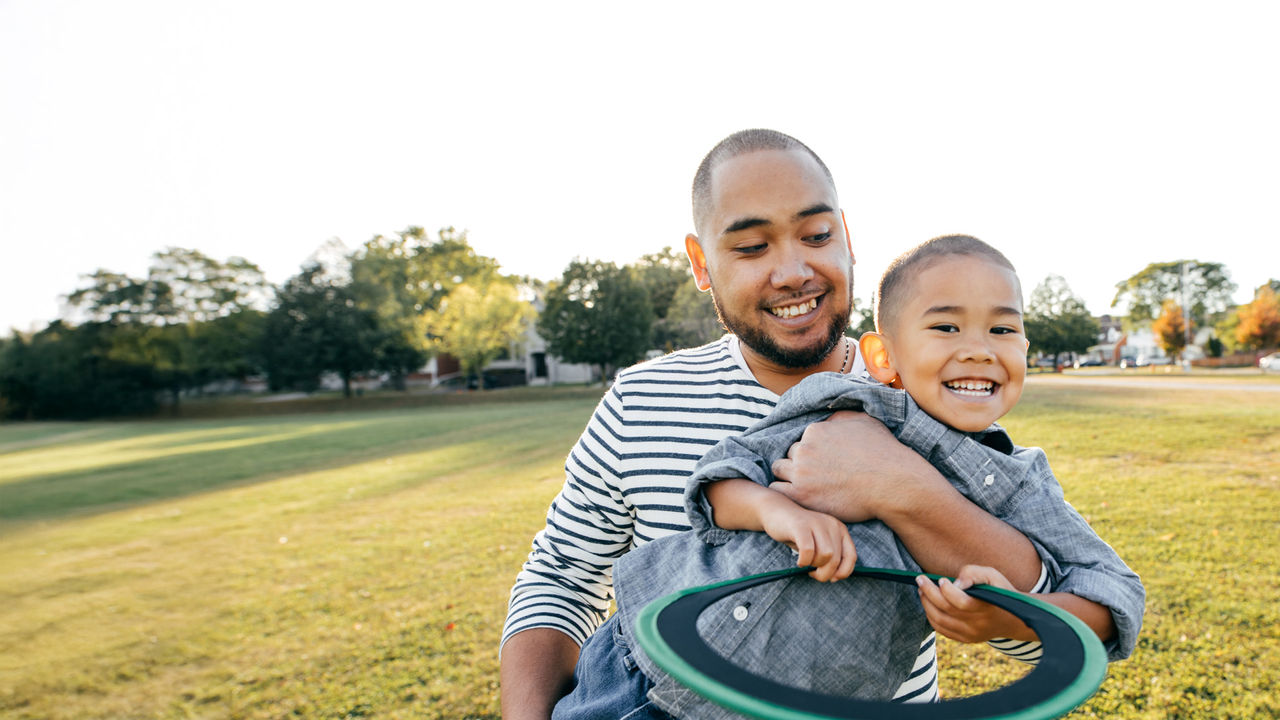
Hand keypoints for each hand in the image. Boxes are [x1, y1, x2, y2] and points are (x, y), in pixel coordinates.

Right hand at [757, 500, 856, 582]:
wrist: (776, 511)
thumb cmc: (798, 533)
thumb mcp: (819, 543)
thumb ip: (830, 557)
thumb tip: (834, 577)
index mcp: (839, 529)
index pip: (851, 556)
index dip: (843, 572)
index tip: (832, 578)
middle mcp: (831, 525)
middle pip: (836, 559)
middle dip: (825, 573)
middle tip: (813, 574)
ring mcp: (816, 523)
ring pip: (825, 555)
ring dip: (814, 566)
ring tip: (806, 564)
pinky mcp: (801, 526)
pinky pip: (808, 550)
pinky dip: (804, 561)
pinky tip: (799, 562)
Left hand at [770, 411, 942, 522]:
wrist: (893, 484)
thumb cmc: (883, 452)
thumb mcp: (863, 421)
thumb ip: (839, 418)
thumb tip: (827, 418)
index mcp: (815, 431)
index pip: (802, 440)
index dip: (812, 452)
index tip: (823, 463)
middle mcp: (804, 449)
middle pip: (789, 455)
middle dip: (800, 463)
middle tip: (817, 476)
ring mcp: (800, 472)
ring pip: (779, 471)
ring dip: (789, 477)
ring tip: (806, 487)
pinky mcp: (801, 495)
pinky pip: (777, 491)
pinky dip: (785, 493)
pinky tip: (798, 496)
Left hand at [915, 565, 1032, 642]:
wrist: (1013, 618)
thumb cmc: (1000, 592)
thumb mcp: (993, 576)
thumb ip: (974, 573)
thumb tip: (955, 582)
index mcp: (986, 608)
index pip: (961, 603)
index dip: (947, 591)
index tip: (941, 579)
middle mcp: (978, 625)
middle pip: (946, 610)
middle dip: (929, 593)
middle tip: (920, 580)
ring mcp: (971, 634)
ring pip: (940, 621)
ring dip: (926, 604)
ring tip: (921, 590)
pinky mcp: (965, 639)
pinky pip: (942, 630)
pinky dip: (931, 617)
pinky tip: (928, 604)